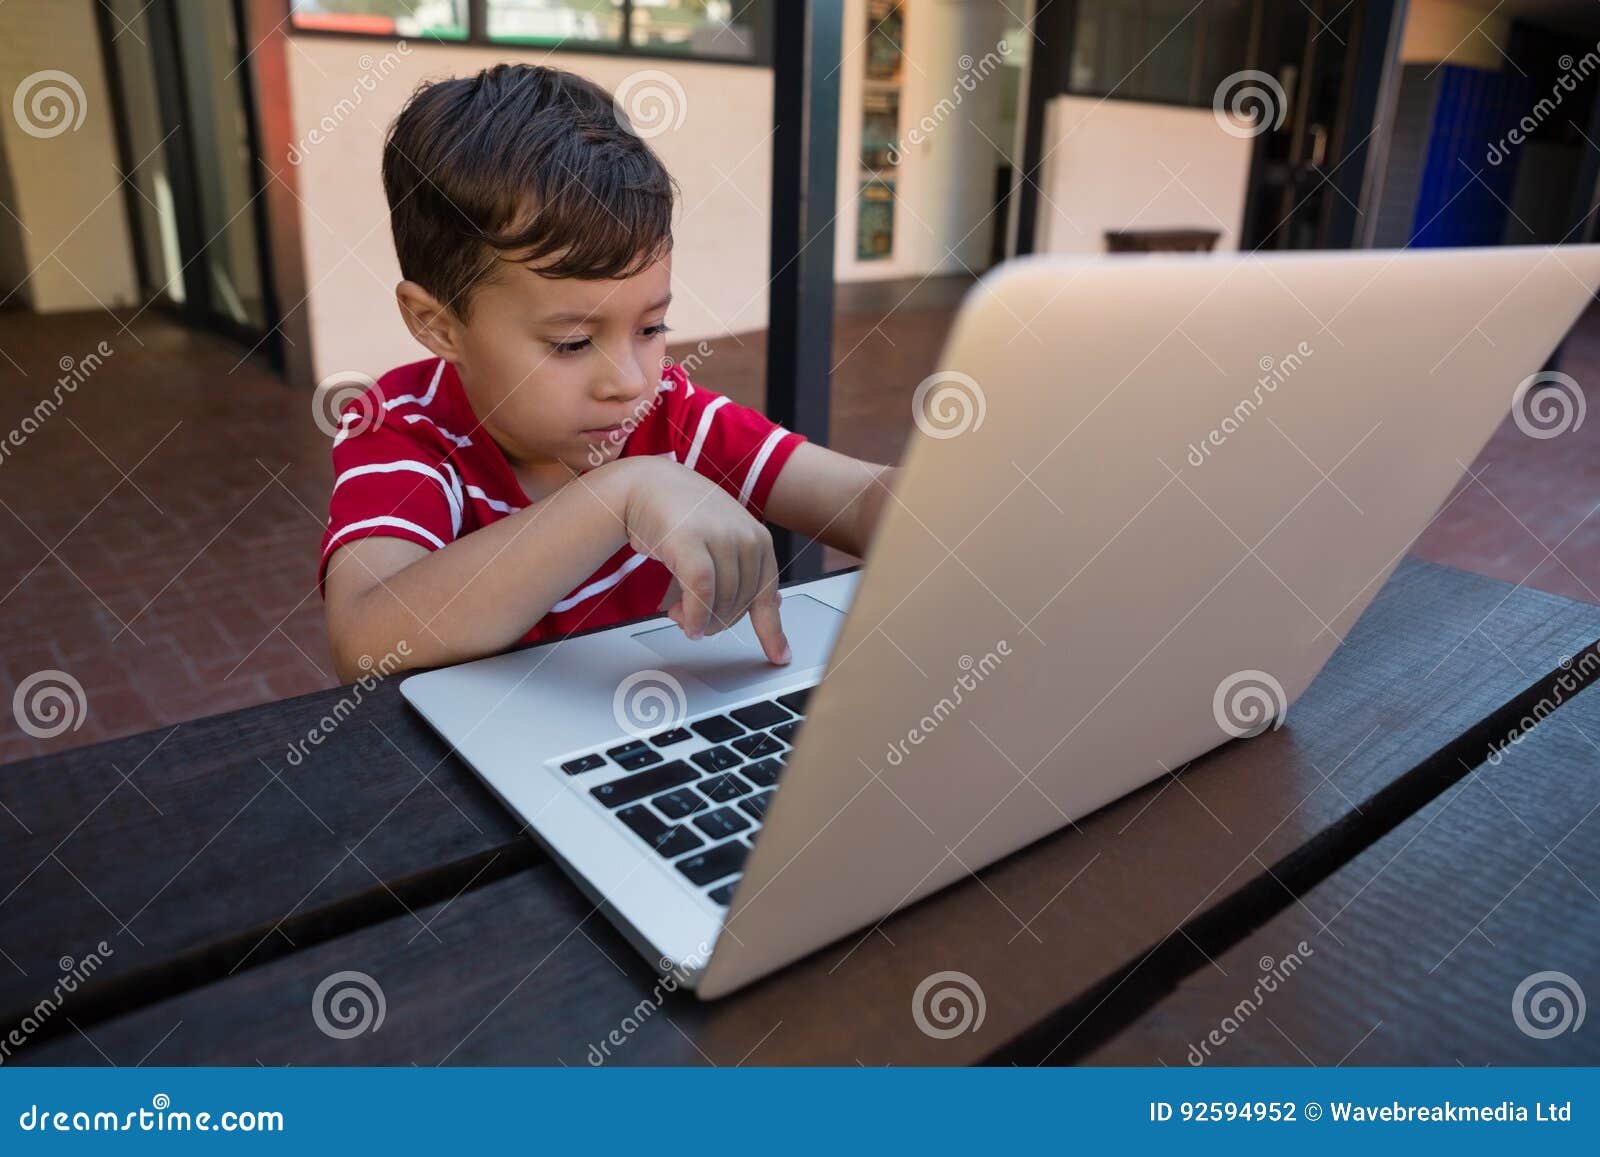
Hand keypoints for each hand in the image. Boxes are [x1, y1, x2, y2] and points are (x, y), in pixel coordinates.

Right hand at [619, 458, 789, 663]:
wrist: (646, 484)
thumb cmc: (684, 515)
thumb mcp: (724, 539)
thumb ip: (748, 569)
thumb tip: (776, 605)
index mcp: (759, 539)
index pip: (768, 594)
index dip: (772, 630)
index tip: (779, 658)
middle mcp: (746, 537)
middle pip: (741, 604)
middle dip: (717, 623)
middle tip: (694, 624)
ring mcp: (720, 538)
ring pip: (721, 601)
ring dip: (699, 620)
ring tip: (679, 616)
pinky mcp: (691, 542)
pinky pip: (700, 593)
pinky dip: (693, 615)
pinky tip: (684, 622)